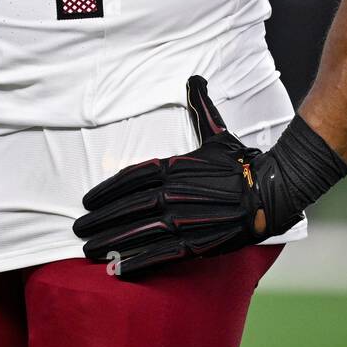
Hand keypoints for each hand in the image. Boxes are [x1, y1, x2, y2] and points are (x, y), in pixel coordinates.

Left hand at [72, 76, 302, 277]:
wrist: (268, 191)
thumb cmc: (240, 162)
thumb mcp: (217, 132)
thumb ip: (200, 106)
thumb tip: (195, 78)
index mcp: (174, 166)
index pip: (131, 178)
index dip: (106, 190)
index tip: (87, 200)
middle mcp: (173, 193)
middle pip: (127, 207)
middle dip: (100, 218)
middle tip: (78, 227)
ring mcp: (183, 220)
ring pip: (138, 232)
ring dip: (110, 241)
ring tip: (88, 249)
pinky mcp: (195, 243)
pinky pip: (159, 253)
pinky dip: (136, 262)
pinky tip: (116, 268)